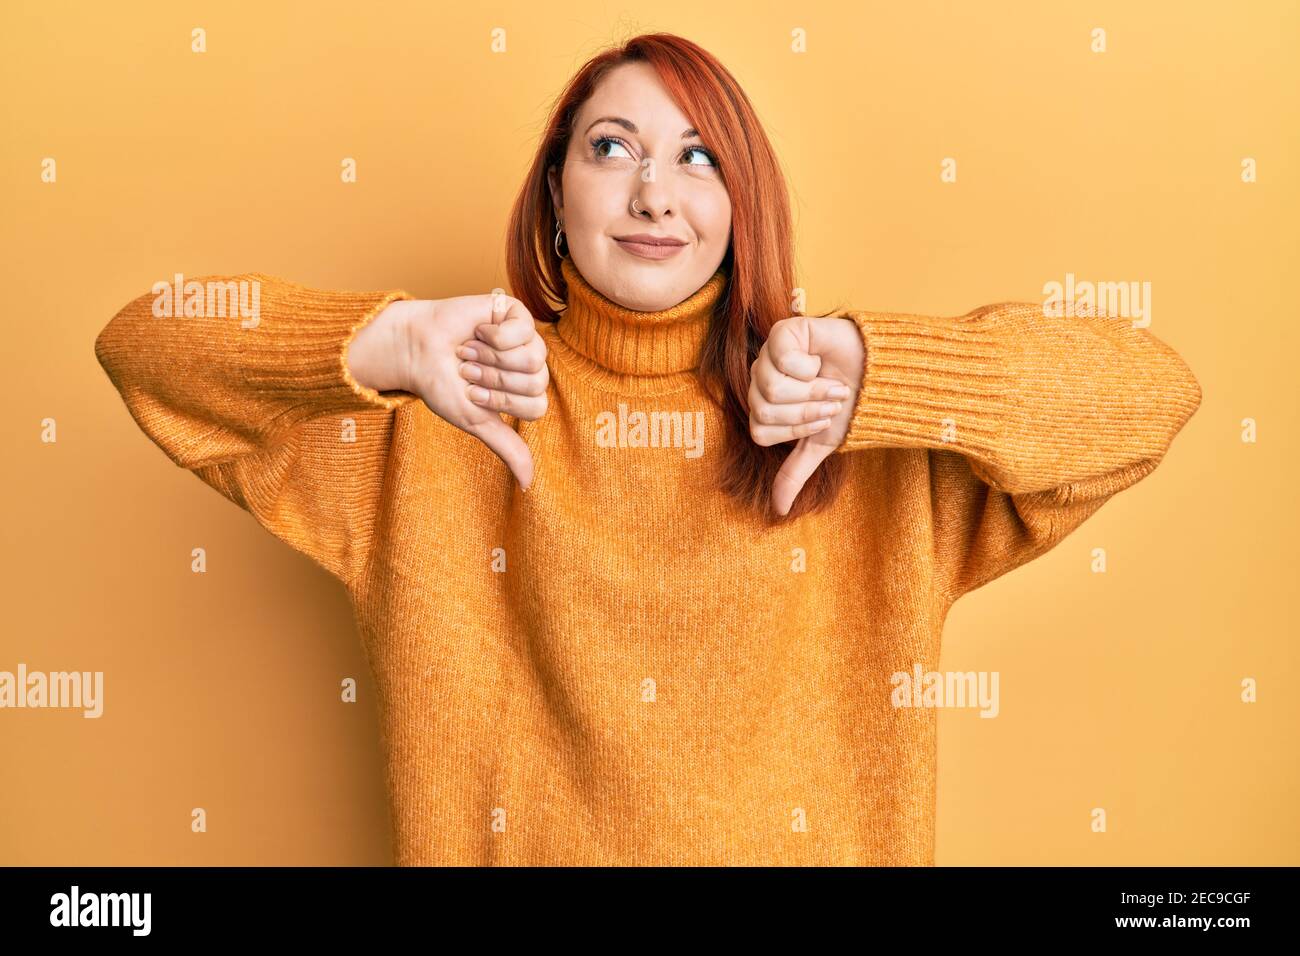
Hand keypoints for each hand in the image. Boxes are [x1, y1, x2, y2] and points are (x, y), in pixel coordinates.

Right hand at [348, 292, 547, 489]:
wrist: (415, 348)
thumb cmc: (443, 384)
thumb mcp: (476, 421)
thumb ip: (507, 447)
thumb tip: (529, 485)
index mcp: (525, 393)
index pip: (536, 407)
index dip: (500, 402)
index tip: (472, 394)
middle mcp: (531, 367)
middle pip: (536, 383)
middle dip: (493, 379)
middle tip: (467, 370)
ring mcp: (527, 339)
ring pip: (532, 358)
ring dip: (491, 358)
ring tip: (469, 352)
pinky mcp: (517, 314)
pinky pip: (523, 330)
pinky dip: (493, 335)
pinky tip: (477, 332)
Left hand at [749, 315, 865, 515]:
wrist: (881, 375)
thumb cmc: (851, 405)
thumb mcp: (821, 444)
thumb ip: (795, 472)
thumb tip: (778, 510)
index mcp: (764, 404)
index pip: (760, 431)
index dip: (795, 430)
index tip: (824, 420)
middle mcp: (761, 378)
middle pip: (764, 411)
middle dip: (806, 412)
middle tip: (833, 402)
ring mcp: (770, 354)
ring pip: (772, 388)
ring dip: (812, 392)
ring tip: (833, 385)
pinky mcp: (784, 332)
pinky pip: (783, 359)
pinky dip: (810, 368)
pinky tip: (822, 362)